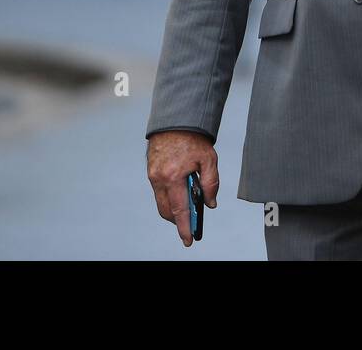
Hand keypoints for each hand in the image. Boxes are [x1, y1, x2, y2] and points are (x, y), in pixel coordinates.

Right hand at [147, 130, 218, 246]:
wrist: (176, 121)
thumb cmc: (194, 139)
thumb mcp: (209, 160)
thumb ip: (211, 184)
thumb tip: (210, 203)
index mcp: (174, 176)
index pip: (179, 210)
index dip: (184, 227)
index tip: (188, 240)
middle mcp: (159, 178)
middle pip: (167, 210)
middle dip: (178, 221)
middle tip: (191, 225)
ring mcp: (152, 175)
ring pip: (161, 202)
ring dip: (173, 209)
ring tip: (188, 208)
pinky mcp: (150, 171)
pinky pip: (159, 191)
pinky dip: (169, 196)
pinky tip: (180, 193)